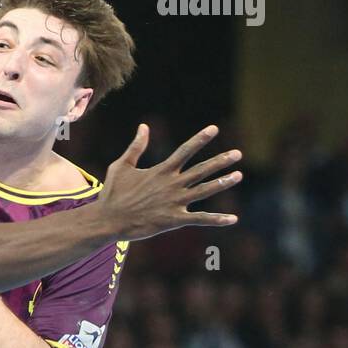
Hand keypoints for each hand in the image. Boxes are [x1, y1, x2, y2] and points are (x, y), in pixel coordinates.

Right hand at [99, 124, 240, 240]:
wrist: (108, 220)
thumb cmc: (112, 193)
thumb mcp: (121, 166)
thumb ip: (136, 147)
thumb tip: (143, 126)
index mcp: (160, 171)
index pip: (184, 151)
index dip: (200, 139)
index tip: (214, 129)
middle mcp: (171, 184)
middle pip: (201, 170)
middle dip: (220, 161)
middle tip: (238, 153)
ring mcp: (174, 202)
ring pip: (204, 191)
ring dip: (223, 183)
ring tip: (238, 175)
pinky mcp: (174, 220)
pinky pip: (200, 219)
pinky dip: (217, 219)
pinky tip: (233, 219)